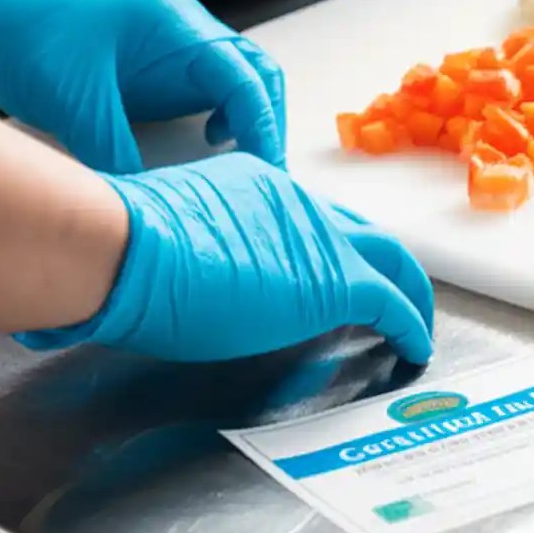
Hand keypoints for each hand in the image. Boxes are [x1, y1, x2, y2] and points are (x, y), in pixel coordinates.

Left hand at [0, 0, 284, 172]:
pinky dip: (217, 122)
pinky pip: (203, 94)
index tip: (266, 173)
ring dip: (244, 123)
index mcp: (174, 26)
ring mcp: (171, 47)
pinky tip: (200, 150)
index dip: (262, 128)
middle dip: (265, 125)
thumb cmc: (22, 27)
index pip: (244, 78)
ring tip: (237, 169)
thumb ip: (113, 151)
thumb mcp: (68, 99)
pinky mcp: (153, 65)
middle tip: (260, 177)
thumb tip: (149, 203)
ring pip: (234, 84)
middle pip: (255, 76)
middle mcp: (184, 33)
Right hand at [16, 153, 433, 362]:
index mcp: (254, 185)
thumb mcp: (161, 236)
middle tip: (393, 290)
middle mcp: (296, 202)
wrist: (124, 246)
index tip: (324, 267)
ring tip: (415, 322)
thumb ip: (186, 249)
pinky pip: (391, 302)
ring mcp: (318, 236)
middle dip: (381, 260)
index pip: (305, 216)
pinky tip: (414, 346)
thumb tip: (166, 282)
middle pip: (358, 229)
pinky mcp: (333, 280)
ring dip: (408, 291)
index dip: (324, 244)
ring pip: (389, 257)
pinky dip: (410, 323)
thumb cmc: (118, 246)